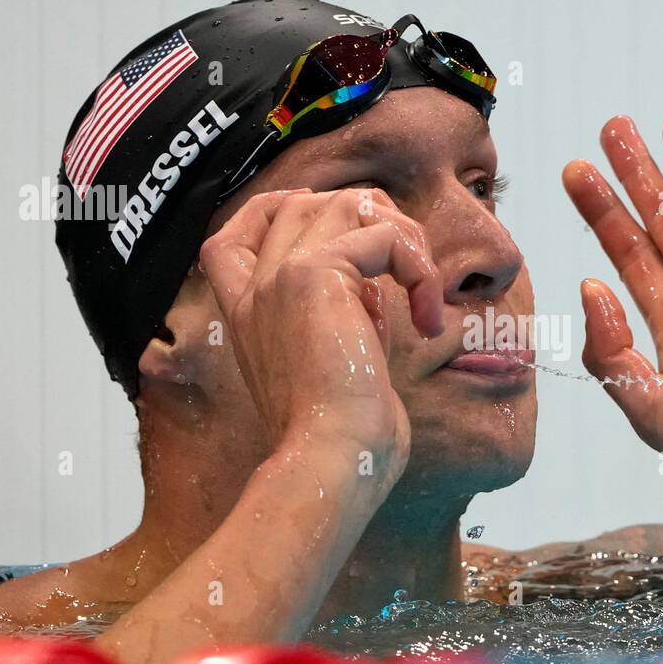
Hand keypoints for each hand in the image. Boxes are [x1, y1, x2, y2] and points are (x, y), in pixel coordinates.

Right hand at [199, 188, 443, 482]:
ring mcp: (280, 276)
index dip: (278, 211)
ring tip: (424, 293)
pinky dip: (420, 268)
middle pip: (304, 203)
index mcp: (249, 315)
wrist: (332, 459)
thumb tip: (377, 286)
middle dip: (370, 222)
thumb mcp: (338, 364)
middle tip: (410, 275)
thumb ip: (346, 317)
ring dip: (402, 238)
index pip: (234, 234)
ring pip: (345, 204)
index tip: (333, 228)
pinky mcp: (315, 273)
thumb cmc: (343, 437)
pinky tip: (428, 318)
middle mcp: (257, 290)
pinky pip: (384, 235)